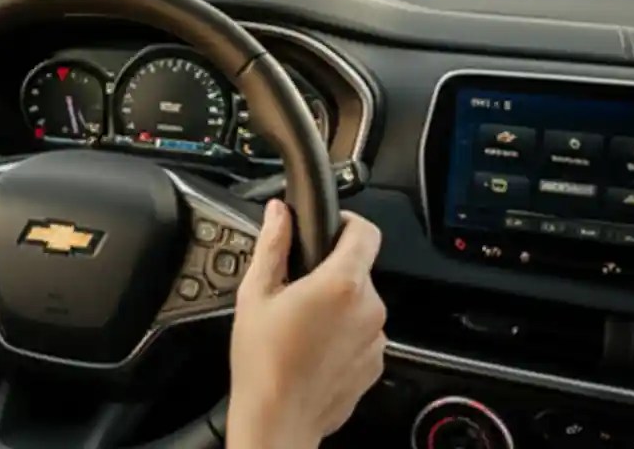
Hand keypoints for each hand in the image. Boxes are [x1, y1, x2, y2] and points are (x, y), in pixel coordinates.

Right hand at [227, 201, 385, 448]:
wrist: (277, 421)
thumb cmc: (262, 363)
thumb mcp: (256, 294)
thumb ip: (273, 245)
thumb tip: (279, 213)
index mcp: (341, 284)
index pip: (366, 231)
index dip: (347, 223)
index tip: (329, 228)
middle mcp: (369, 308)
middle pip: (359, 270)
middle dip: (332, 273)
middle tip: (297, 290)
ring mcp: (376, 338)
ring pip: (361, 304)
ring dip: (338, 306)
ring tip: (302, 325)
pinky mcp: (376, 363)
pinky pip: (363, 334)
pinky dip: (344, 335)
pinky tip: (314, 348)